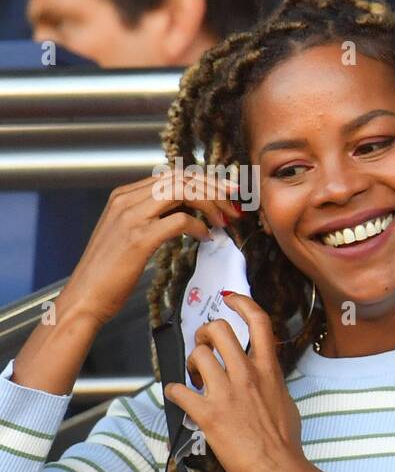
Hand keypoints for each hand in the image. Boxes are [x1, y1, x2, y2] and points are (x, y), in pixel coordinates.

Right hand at [59, 168, 241, 329]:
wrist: (85, 296)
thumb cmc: (109, 272)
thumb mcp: (128, 234)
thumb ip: (151, 217)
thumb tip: (186, 212)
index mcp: (123, 196)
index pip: (171, 175)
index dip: (203, 182)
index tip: (224, 194)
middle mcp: (125, 200)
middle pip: (180, 177)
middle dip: (212, 188)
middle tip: (232, 205)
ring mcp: (131, 217)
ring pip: (182, 191)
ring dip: (210, 203)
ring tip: (224, 220)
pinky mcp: (139, 238)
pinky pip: (180, 220)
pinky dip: (200, 226)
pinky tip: (206, 238)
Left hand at [161, 293, 360, 471]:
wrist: (278, 469)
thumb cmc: (285, 440)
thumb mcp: (284, 400)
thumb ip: (270, 381)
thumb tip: (260, 375)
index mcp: (268, 370)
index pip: (259, 322)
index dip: (241, 303)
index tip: (230, 298)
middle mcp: (246, 375)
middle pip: (218, 331)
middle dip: (204, 333)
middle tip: (204, 347)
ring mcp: (226, 393)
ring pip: (197, 356)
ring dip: (190, 363)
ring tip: (195, 378)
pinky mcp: (208, 414)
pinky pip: (178, 390)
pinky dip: (173, 392)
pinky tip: (179, 398)